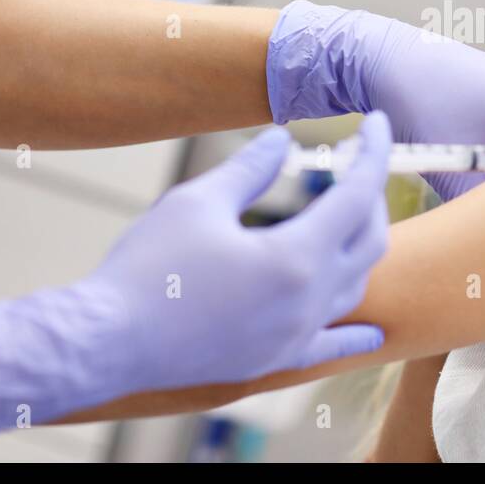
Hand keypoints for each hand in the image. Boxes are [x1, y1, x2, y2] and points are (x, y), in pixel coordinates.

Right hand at [0, 111, 392, 438]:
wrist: (107, 342)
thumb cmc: (148, 268)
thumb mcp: (199, 201)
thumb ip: (251, 168)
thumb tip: (282, 139)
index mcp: (297, 258)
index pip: (357, 194)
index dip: (373, 153)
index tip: (377, 125)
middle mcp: (308, 301)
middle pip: (367, 239)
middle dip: (369, 194)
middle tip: (351, 161)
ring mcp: (295, 335)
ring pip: (354, 284)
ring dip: (358, 244)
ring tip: (343, 212)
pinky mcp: (275, 358)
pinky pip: (331, 346)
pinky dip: (356, 333)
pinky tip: (374, 331)